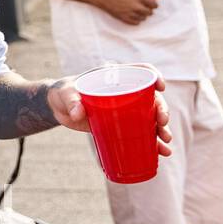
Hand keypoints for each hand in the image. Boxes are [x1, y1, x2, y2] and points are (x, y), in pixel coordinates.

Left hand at [47, 66, 172, 156]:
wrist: (56, 107)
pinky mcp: (119, 126)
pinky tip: (161, 152)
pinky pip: (140, 133)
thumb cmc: (63, 93)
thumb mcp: (65, 94)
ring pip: (150, 118)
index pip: (141, 71)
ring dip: (161, 130)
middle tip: (162, 122)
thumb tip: (78, 114)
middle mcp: (124, 92)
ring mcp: (124, 110)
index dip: (154, 76)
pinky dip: (152, 143)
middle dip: (161, 110)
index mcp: (115, 78)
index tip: (160, 87)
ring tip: (165, 142)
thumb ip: (71, 102)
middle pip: (151, 98)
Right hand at [99, 0, 162, 24]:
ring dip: (142, 15)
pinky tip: (132, 15)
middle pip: (149, 12)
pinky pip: (136, 23)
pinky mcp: (125, 19)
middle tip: (142, 7)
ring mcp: (130, 13)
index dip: (153, 5)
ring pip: (143, 18)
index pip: (154, 5)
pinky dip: (136, 20)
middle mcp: (136, 6)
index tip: (150, 4)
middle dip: (148, 10)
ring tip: (136, 11)